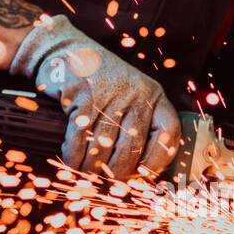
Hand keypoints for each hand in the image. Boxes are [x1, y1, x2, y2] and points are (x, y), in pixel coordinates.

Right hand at [9, 14, 180, 178]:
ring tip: (85, 176)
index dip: (158, 160)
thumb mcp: (128, 93)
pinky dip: (74, 156)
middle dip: (117, 173)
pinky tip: (71, 161)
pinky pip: (80, 138)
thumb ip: (137, 123)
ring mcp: (111, 95)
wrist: (65, 50)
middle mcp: (136, 94)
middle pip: (132, 148)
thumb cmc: (100, 81)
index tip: (144, 175)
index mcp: (154, 95)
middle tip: (108, 183)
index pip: (168, 133)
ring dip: (91, 168)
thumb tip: (138, 171)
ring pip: (103, 148)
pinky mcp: (84, 97)